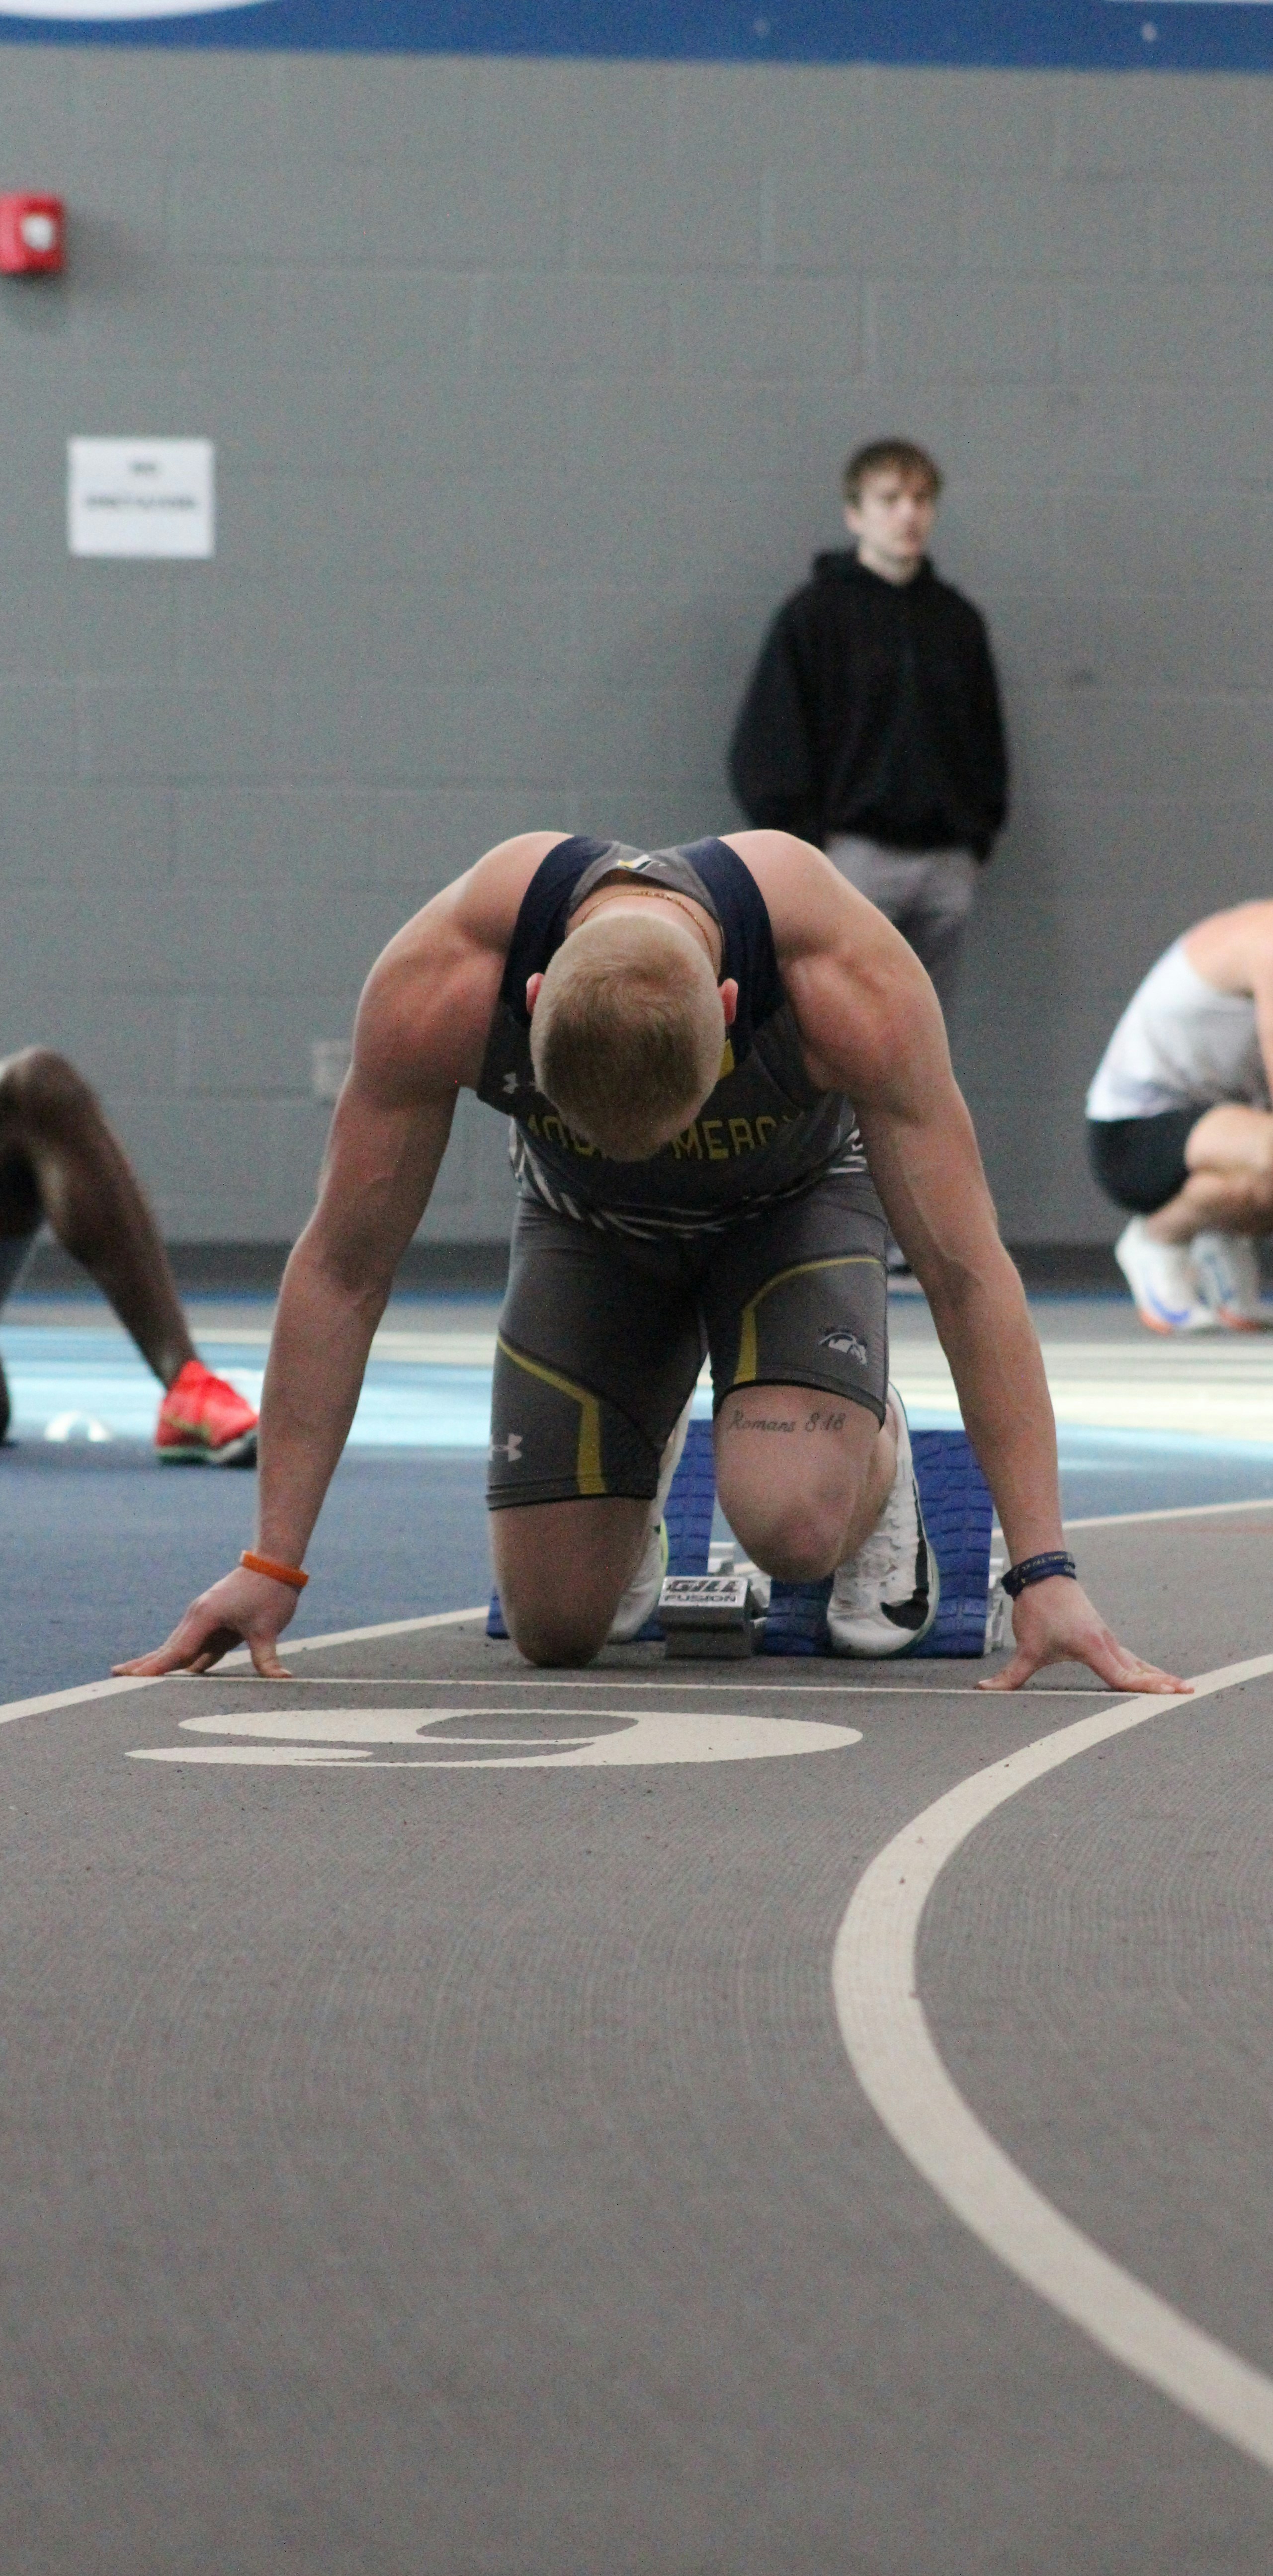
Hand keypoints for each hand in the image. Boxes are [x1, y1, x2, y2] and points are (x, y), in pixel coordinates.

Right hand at [112, 1567, 299, 1680]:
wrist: (274, 1564)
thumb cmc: (269, 1592)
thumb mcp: (268, 1628)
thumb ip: (267, 1658)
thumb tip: (281, 1681)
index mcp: (205, 1616)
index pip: (177, 1651)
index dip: (156, 1668)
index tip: (132, 1679)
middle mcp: (197, 1617)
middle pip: (168, 1648)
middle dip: (143, 1663)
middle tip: (114, 1676)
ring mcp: (203, 1619)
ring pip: (178, 1647)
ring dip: (157, 1661)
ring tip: (133, 1677)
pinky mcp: (213, 1623)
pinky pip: (193, 1647)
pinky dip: (181, 1660)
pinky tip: (171, 1674)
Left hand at [978, 1576, 1190, 1695]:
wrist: (1044, 1575)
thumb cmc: (1039, 1609)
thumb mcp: (1025, 1647)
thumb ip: (1009, 1675)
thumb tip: (983, 1690)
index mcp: (1093, 1647)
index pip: (1123, 1676)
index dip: (1145, 1689)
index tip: (1169, 1694)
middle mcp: (1107, 1643)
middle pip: (1140, 1669)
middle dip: (1164, 1683)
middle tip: (1189, 1693)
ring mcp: (1108, 1639)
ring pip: (1138, 1662)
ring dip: (1158, 1676)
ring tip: (1181, 1688)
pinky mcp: (1103, 1636)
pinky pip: (1130, 1657)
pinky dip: (1145, 1668)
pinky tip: (1152, 1676)